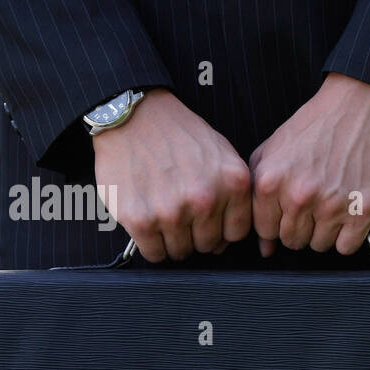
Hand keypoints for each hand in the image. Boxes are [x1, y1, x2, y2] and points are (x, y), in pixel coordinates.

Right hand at [92, 89, 251, 261]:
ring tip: (163, 218)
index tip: (209, 226)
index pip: (235, 234)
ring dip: (172, 241)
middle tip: (182, 218)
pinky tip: (149, 226)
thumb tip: (228, 235)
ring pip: (181, 252)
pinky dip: (152, 246)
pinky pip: (154, 253)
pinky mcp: (140, 219)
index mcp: (234, 184)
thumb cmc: (178, 133)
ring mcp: (172, 211)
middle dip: (196, 236)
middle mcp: (206, 200)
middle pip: (208, 246)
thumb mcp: (223, 153)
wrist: (134, 116)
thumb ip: (233, 192)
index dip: (220, 232)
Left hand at [249, 72, 369, 256]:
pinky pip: (347, 247)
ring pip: (320, 246)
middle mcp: (299, 196)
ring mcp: (332, 205)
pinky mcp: (363, 209)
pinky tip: (348, 213)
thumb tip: (263, 246)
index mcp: (271, 182)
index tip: (289, 212)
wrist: (359, 106)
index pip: (266, 231)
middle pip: (293, 241)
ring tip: (332, 205)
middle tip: (313, 205)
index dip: (278, 223)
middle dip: (302, 228)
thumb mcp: (272, 151)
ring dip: (325, 232)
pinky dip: (348, 236)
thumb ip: (257, 196)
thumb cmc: (316, 126)